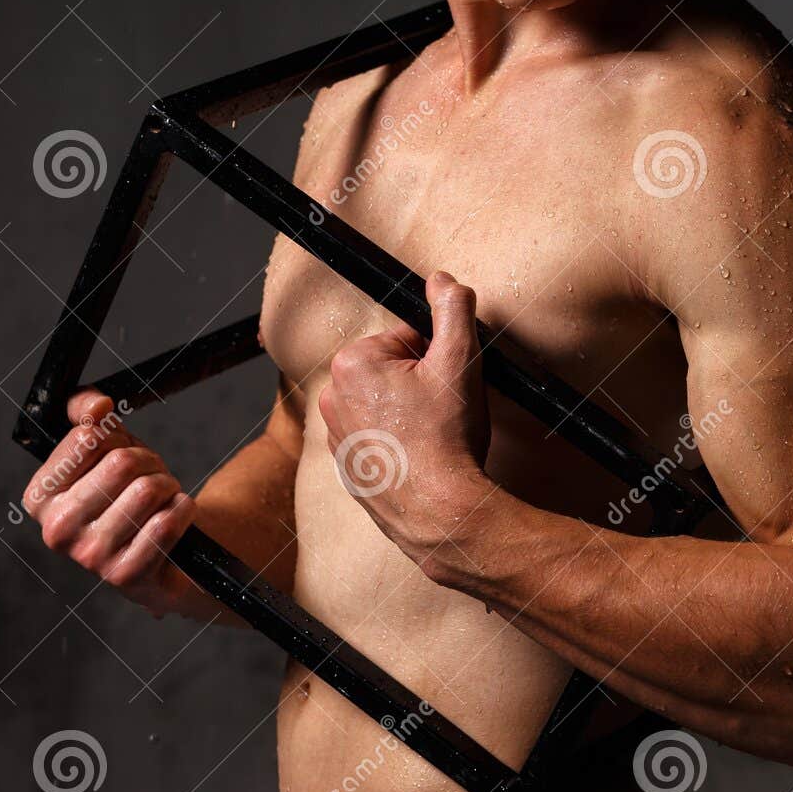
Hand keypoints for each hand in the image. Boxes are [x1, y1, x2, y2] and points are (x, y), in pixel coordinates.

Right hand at [22, 391, 201, 619]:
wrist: (161, 550)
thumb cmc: (128, 495)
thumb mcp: (107, 448)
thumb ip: (88, 414)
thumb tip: (95, 406)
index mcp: (41, 497)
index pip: (88, 437)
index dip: (117, 437)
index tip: (119, 453)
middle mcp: (57, 531)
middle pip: (122, 463)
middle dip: (148, 462)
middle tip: (150, 476)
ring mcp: (91, 557)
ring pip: (148, 490)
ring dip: (167, 486)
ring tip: (161, 498)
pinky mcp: (127, 576)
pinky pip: (168, 521)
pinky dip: (182, 510)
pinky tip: (173, 518)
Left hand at [319, 270, 491, 570]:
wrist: (439, 512)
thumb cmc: (447, 439)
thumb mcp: (460, 362)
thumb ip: (453, 309)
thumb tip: (442, 279)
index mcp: (352, 363)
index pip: (405, 338)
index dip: (435, 358)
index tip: (446, 384)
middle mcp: (332, 397)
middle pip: (392, 369)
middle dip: (420, 384)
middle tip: (443, 412)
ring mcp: (335, 435)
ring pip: (386, 404)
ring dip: (411, 412)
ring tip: (434, 437)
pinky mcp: (346, 465)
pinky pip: (377, 436)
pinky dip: (399, 441)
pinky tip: (421, 457)